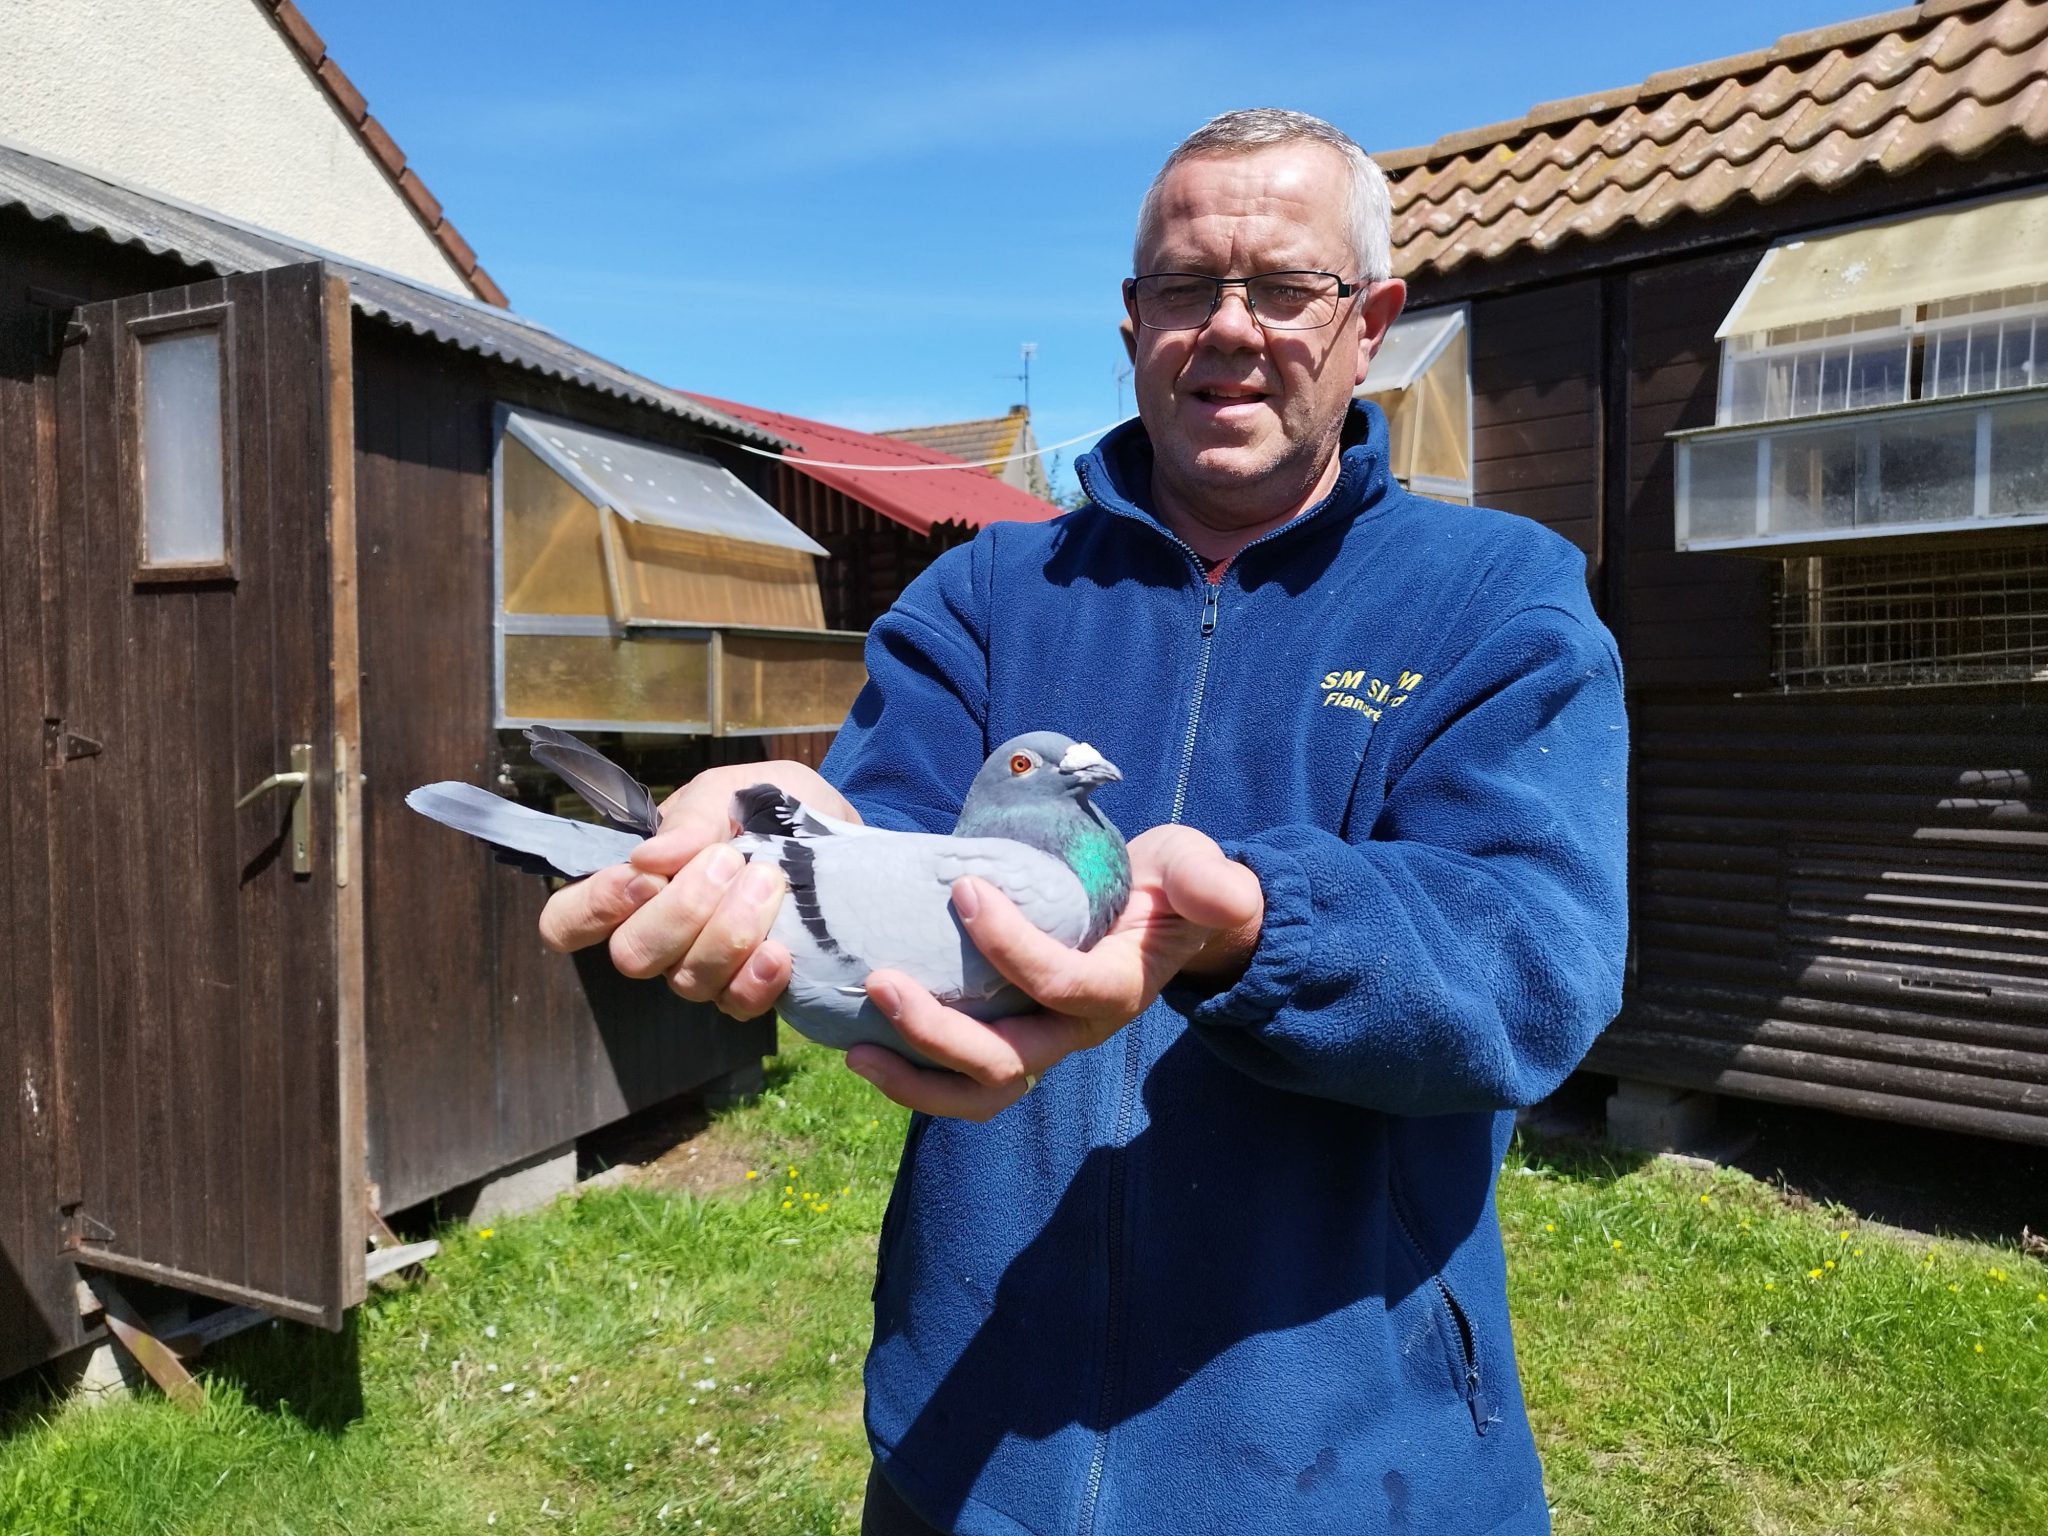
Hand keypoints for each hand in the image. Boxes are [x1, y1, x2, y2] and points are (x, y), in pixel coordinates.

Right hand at [536, 760, 856, 1017]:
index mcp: (637, 882)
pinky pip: (735, 1005)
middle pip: (632, 954)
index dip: (592, 908)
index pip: (567, 920)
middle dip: (682, 910)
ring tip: (769, 880)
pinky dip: (756, 980)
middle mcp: (659, 934)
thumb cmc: (775, 806)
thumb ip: (692, 818)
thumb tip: (649, 858)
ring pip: (687, 981)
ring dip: (730, 931)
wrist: (841, 831)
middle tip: (728, 861)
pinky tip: (780, 950)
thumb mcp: (734, 789)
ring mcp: (701, 967)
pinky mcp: (749, 987)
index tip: (643, 877)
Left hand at [846, 824, 1263, 1118]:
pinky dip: (913, 1074)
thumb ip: (1213, 883)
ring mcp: (1042, 1042)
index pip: (1061, 986)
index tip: (965, 890)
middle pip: (1007, 1063)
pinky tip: (862, 1043)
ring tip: (857, 1049)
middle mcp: (1076, 1031)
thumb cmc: (1179, 891)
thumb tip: (1223, 893)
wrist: (1173, 919)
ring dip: (916, 1077)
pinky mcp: (1013, 1036)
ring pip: (979, 1092)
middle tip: (882, 980)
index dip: (1012, 948)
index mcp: (1118, 990)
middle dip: (938, 1032)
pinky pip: (961, 1078)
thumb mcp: (1201, 871)